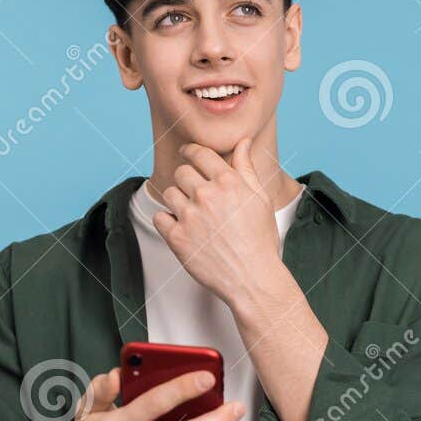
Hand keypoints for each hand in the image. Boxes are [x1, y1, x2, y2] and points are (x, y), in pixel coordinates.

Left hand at [153, 139, 283, 308]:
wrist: (253, 278)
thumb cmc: (260, 239)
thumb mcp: (259, 199)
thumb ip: (246, 168)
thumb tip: (242, 142)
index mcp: (228, 181)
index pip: (199, 153)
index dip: (190, 151)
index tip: (186, 153)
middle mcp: (207, 195)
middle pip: (181, 172)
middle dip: (186, 180)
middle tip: (195, 194)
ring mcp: (190, 216)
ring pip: (169, 193)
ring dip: (177, 201)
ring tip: (191, 215)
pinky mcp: (177, 238)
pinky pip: (160, 217)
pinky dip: (167, 221)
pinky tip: (182, 228)